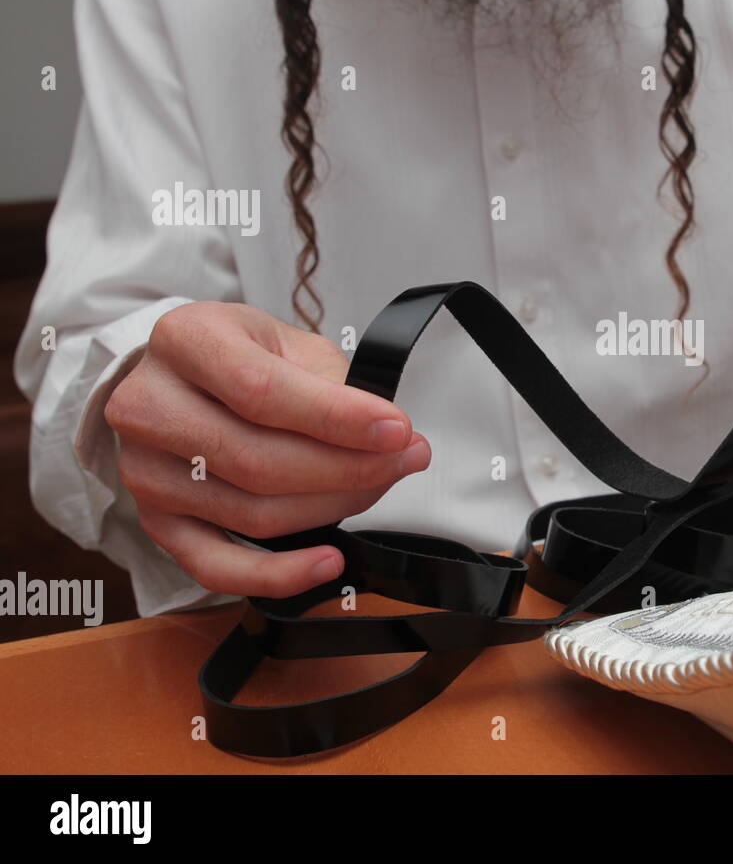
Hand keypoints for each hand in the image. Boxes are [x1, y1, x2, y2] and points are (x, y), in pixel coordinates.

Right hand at [104, 301, 430, 597]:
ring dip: (333, 508)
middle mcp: (148, 406)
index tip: (397, 430)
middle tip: (406, 459)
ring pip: (251, 513)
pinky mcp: (155, 521)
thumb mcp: (288, 344)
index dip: (336, 418)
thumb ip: (333, 385)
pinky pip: (216, 567)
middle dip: (349, 468)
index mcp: (184, 340)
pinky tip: (327, 561)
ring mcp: (144, 470)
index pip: (262, 391)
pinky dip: (278, 574)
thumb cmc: (242, 357)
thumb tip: (389, 438)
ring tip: (381, 484)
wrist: (183, 379)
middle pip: (258, 460)